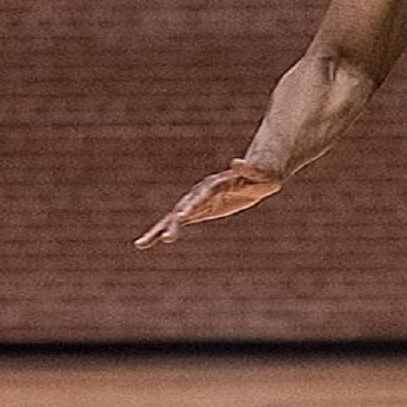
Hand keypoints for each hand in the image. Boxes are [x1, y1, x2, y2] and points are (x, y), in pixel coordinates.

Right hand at [134, 160, 283, 248]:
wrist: (256, 175)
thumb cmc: (264, 176)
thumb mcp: (262, 175)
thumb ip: (250, 171)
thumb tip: (236, 162)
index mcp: (218, 184)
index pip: (203, 195)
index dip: (193, 204)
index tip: (182, 216)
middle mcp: (203, 191)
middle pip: (186, 206)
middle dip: (176, 222)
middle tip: (167, 238)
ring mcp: (197, 201)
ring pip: (175, 216)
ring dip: (161, 229)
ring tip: (142, 244)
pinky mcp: (197, 210)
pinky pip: (177, 222)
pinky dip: (162, 232)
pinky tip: (145, 243)